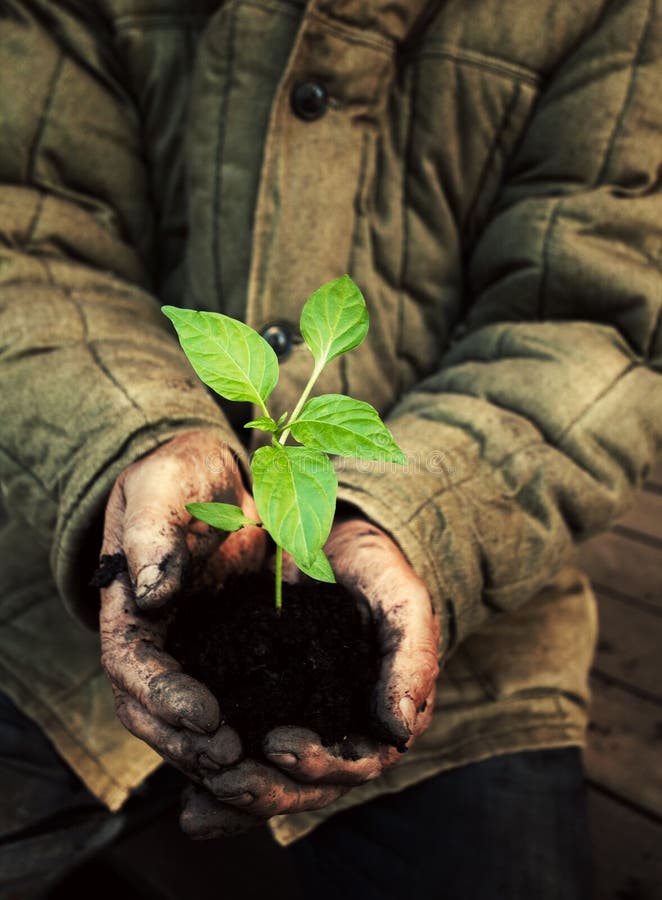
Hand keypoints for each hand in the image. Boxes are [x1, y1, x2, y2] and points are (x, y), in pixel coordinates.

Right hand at [99, 430, 264, 777]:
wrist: (216, 478)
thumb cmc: (181, 476)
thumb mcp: (162, 487)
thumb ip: (152, 535)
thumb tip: (151, 595)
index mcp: (128, 606)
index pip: (132, 666)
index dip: (163, 697)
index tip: (206, 716)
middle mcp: (156, 639)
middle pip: (154, 711)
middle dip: (188, 743)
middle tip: (234, 758)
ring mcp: (192, 649)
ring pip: (191, 719)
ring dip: (217, 750)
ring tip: (259, 768)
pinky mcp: (231, 648)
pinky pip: (235, 696)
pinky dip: (251, 724)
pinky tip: (285, 739)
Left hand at [180, 517, 439, 837]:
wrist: (334, 542)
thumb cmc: (378, 573)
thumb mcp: (402, 604)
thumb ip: (410, 660)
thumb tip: (398, 730)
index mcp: (382, 718)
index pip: (357, 762)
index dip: (320, 764)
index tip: (277, 746)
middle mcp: (342, 735)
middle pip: (309, 786)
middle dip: (269, 791)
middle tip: (227, 782)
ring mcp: (302, 727)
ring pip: (274, 781)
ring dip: (238, 798)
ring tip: (198, 801)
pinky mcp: (264, 712)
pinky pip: (244, 754)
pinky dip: (219, 779)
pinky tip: (188, 804)